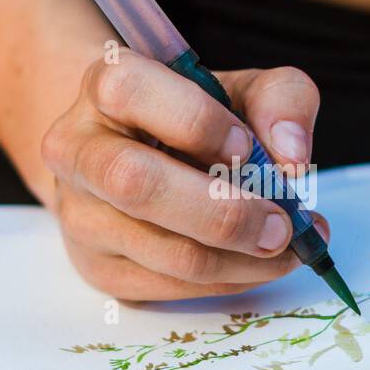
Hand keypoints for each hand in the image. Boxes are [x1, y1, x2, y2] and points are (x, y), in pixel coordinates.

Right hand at [41, 49, 323, 299]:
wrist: (141, 154)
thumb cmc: (197, 118)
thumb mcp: (244, 89)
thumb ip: (281, 100)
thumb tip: (292, 157)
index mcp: (106, 82)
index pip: (131, 92)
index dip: (195, 121)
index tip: (248, 147)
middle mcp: (77, 148)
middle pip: (136, 184)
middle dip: (224, 213)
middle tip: (284, 225)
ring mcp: (81, 213)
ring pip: (164, 251)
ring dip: (241, 258)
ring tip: (289, 246)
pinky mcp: (97, 266)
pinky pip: (170, 287)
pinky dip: (229, 280)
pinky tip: (258, 262)